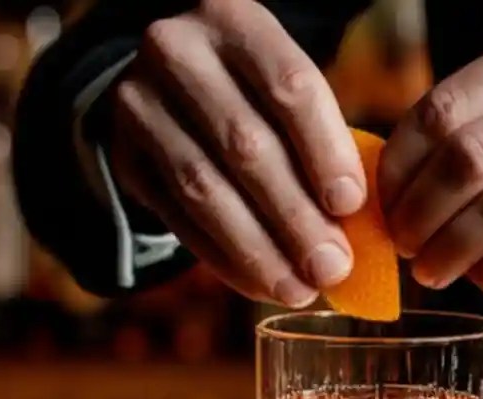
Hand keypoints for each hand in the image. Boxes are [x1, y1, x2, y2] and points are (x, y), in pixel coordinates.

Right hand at [109, 0, 364, 306]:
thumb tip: (360, 227)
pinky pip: (178, 219)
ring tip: (300, 288)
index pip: (289, 87)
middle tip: (332, 267)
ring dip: (258, 249)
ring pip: (204, 187)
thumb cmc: (255, 93)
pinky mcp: (123, 155)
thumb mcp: (284, 89)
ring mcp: (139, 102)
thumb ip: (322, 141)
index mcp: (235, 19)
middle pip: (245, 144)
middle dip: (294, 216)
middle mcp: (177, 50)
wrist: (168, 87)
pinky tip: (261, 284)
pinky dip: (225, 260)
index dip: (324, 150)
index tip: (351, 206)